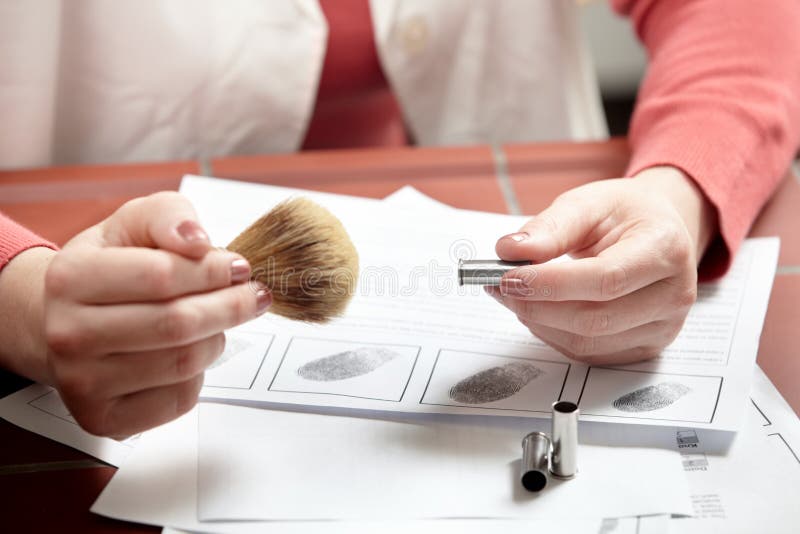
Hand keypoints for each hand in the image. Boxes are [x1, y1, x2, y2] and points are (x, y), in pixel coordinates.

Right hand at [40, 192, 270, 436]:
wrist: (65, 321)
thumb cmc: (108, 268)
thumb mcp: (135, 222)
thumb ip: (170, 216)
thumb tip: (197, 240)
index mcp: (71, 278)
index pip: (162, 276)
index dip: (213, 271)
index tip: (239, 268)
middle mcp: (68, 335)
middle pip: (177, 325)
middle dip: (229, 307)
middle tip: (253, 296)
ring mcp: (83, 383)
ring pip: (184, 363)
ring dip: (216, 339)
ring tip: (216, 321)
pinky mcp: (105, 419)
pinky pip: (179, 400)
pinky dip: (199, 375)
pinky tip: (189, 352)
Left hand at [489, 166, 717, 364]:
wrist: (661, 231)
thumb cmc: (626, 215)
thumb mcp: (589, 202)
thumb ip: (551, 227)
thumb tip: (511, 251)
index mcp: (664, 248)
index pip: (606, 279)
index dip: (551, 284)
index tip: (509, 276)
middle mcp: (672, 294)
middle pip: (595, 318)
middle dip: (536, 305)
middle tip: (500, 285)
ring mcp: (662, 327)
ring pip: (588, 342)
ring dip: (539, 323)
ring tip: (513, 295)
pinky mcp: (645, 348)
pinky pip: (589, 354)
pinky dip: (552, 335)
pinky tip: (537, 312)